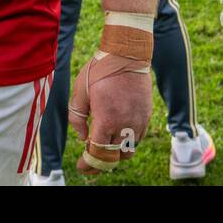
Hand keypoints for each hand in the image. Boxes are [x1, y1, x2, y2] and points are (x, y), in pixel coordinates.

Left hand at [68, 56, 151, 174]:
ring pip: (128, 151)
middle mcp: (124, 125)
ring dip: (115, 155)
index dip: (88, 164)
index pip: (96, 153)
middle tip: (90, 163)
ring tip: (104, 150)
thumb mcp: (80, 91)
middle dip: (99, 164)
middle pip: (112, 158)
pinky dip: (127, 143)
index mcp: (105, 120)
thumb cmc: (100, 70)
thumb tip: (82, 137)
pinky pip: (138, 139)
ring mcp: (137, 122)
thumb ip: (77, 117)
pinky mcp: (146, 116)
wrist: (127, 55)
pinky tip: (117, 136)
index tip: (81, 167)